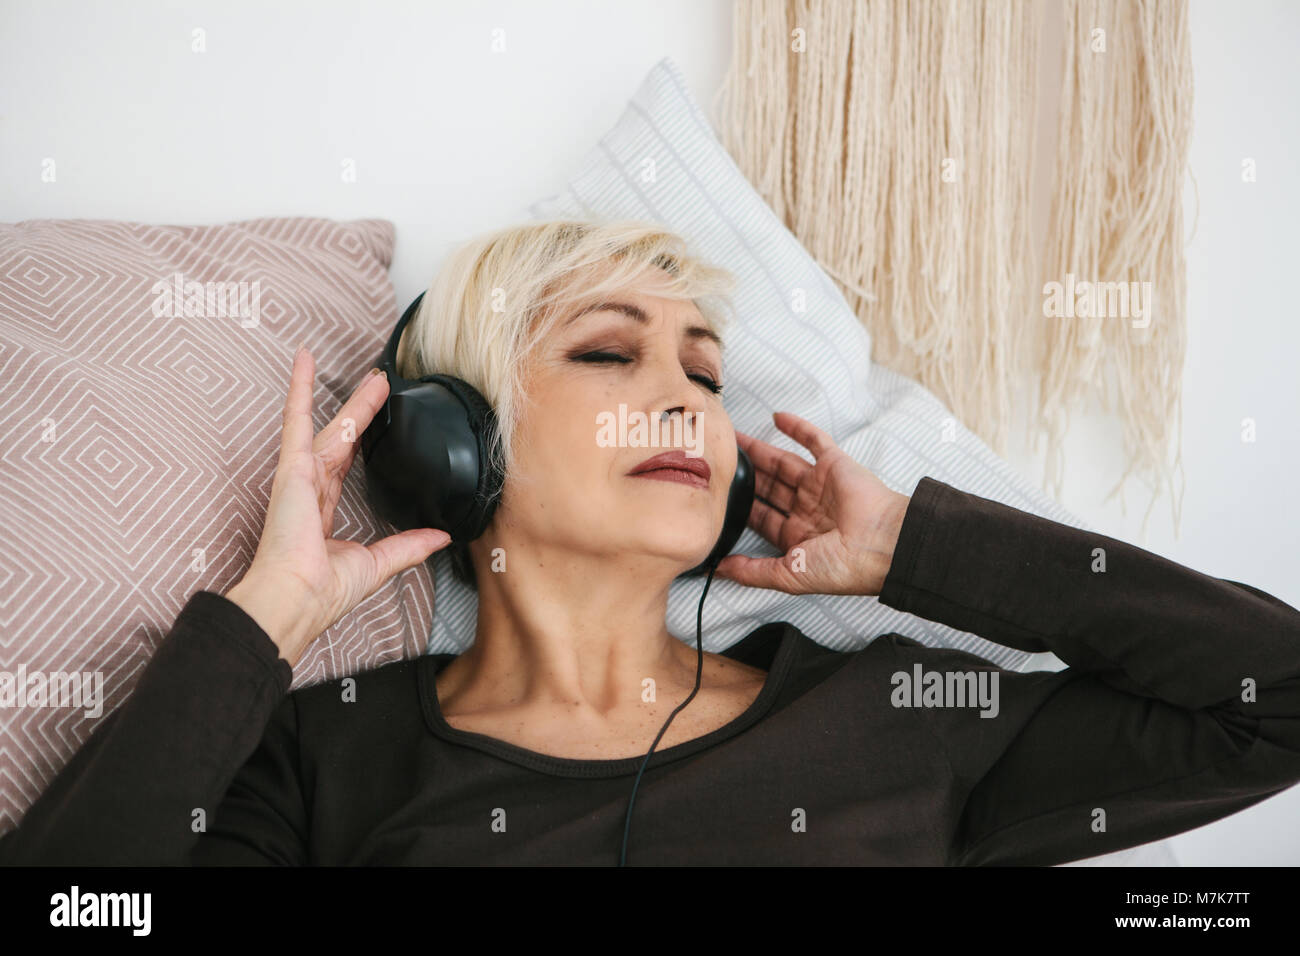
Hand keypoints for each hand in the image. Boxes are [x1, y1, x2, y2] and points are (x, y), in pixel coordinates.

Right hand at [225, 346, 451, 666]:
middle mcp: (309, 490)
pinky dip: (299, 388)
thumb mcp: (377, 564)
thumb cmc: (322, 591)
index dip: (359, 441)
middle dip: (361, 411)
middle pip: (341, 439)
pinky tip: (303, 360)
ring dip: (351, 400)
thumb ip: (407, 546)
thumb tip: (440, 537)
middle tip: (380, 383)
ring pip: (331, 425)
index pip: (344, 467)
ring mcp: (299, 476)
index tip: (373, 424)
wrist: (297, 598)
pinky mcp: (293, 468)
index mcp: (321, 513)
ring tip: (372, 373)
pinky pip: (296, 420)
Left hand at [713, 412, 908, 595]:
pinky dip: (797, 428)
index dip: (740, 507)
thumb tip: (718, 571)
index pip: (762, 518)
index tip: (716, 494)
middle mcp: (808, 510)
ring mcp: (822, 486)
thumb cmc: (841, 567)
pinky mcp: (836, 464)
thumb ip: (753, 572)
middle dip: (745, 475)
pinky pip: (815, 441)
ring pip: (783, 463)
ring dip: (760, 451)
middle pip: (768, 487)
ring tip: (734, 437)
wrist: (882, 546)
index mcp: (799, 537)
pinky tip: (776, 417)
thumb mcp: (788, 576)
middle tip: (719, 459)